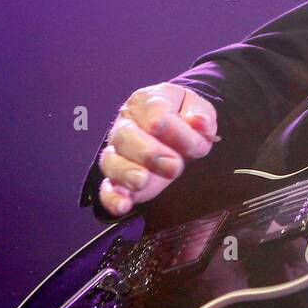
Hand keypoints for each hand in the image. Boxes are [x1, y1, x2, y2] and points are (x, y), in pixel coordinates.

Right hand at [97, 83, 217, 215]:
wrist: (175, 129)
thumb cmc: (184, 117)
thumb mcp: (196, 108)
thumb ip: (200, 113)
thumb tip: (199, 123)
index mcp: (145, 102)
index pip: (156, 114)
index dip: (179, 132)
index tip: (199, 146)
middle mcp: (125, 124)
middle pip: (126, 136)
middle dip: (150, 153)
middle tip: (174, 166)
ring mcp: (117, 151)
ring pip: (111, 161)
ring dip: (127, 173)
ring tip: (142, 181)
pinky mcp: (117, 178)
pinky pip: (107, 188)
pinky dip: (112, 198)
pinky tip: (122, 205)